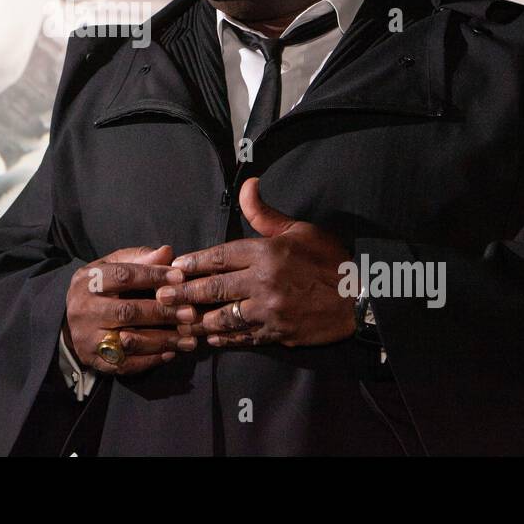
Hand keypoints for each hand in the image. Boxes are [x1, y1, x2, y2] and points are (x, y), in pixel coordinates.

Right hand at [64, 245, 198, 374]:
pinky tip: (171, 353)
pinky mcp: (94, 360)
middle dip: (162, 313)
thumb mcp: (111, 266)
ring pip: (128, 341)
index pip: (122, 276)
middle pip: (127, 311)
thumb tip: (168, 251)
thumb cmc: (100, 289)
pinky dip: (151, 360)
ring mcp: (87, 337)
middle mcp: (84, 309)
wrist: (69, 323)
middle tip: (190, 313)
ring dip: (162, 340)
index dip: (153, 276)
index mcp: (88, 281)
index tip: (181, 277)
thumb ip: (139, 258)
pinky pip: (126, 364)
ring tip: (189, 338)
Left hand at [157, 178, 355, 347]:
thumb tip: (248, 184)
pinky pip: (242, 337)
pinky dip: (224, 339)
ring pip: (223, 317)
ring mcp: (270, 310)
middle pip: (213, 288)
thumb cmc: (330, 260)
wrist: (362, 298)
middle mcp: (264, 281)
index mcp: (267, 252)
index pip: (219, 256)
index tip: (174, 267)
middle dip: (184, 293)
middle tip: (162, 296)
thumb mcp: (299, 229)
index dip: (192, 263)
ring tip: (180, 321)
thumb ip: (265, 213)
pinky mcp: (278, 333)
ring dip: (199, 320)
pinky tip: (210, 339)